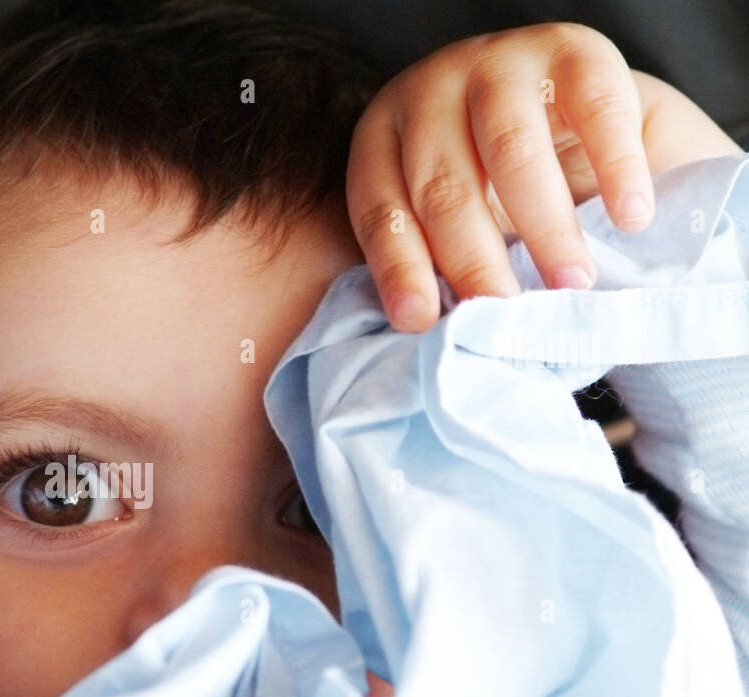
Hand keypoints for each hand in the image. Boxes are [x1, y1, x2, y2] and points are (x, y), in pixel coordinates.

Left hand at [346, 22, 739, 331]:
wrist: (565, 112)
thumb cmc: (490, 188)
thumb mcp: (445, 221)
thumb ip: (431, 264)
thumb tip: (432, 333)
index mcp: (381, 140)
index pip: (379, 208)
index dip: (399, 268)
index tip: (423, 321)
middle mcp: (429, 91)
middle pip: (443, 186)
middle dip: (474, 259)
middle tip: (505, 311)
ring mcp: (499, 63)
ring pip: (511, 150)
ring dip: (544, 225)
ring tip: (572, 282)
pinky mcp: (572, 48)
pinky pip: (596, 108)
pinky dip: (617, 168)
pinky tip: (631, 218)